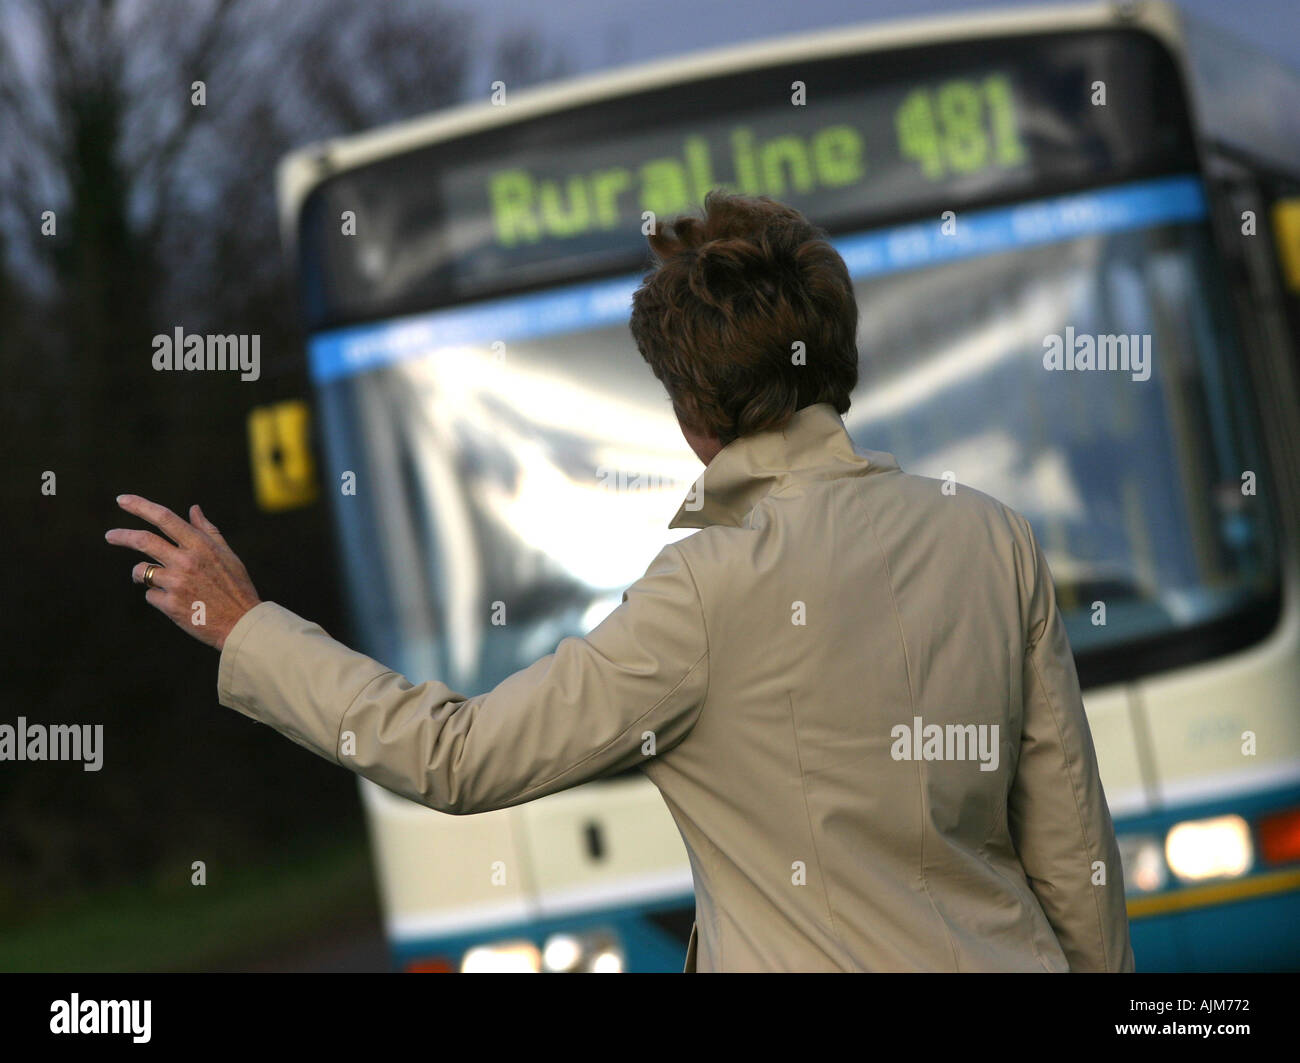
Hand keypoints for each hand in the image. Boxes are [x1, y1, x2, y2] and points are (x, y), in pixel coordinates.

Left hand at [106, 495, 261, 651]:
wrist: (242, 624)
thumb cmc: (237, 587)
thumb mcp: (228, 555)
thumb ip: (208, 531)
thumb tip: (194, 508)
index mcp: (200, 545)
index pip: (164, 518)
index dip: (140, 506)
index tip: (122, 500)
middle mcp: (186, 561)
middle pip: (143, 541)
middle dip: (121, 536)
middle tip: (110, 536)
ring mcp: (176, 583)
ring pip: (140, 571)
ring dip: (140, 574)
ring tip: (150, 580)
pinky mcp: (169, 605)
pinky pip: (150, 594)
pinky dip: (157, 596)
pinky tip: (174, 602)